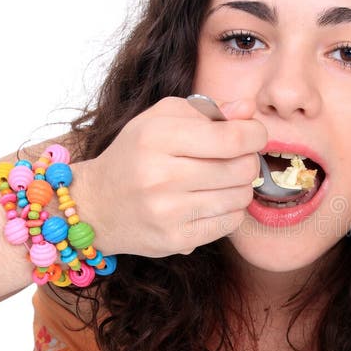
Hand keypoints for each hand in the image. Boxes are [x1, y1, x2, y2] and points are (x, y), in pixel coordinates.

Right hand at [73, 96, 265, 256]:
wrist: (95, 205)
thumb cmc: (135, 155)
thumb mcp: (161, 119)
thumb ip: (207, 110)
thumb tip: (248, 110)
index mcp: (157, 136)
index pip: (232, 137)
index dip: (255, 134)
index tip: (254, 134)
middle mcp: (160, 175)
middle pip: (241, 168)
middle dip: (248, 160)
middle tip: (236, 158)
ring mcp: (168, 211)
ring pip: (240, 197)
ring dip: (240, 187)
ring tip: (222, 181)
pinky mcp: (176, 239)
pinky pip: (230, 223)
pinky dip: (230, 210)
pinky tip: (213, 202)